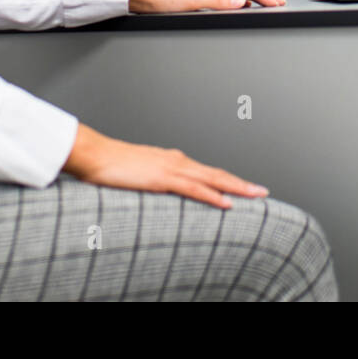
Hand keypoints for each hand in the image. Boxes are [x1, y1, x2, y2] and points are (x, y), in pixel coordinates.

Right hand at [63, 123, 267, 208]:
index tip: (244, 189)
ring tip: (256, 196)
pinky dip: (213, 196)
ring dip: (237, 188)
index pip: (207, 172)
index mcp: (171, 160)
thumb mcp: (137, 175)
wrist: (94, 154)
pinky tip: (227, 203)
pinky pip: (193, 189)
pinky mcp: (162, 178)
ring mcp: (171, 168)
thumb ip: (151, 181)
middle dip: (242, 183)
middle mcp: (176, 161)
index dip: (227, 181)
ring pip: (212, 179)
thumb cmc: (110, 165)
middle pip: (216, 173)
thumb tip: (157, 191)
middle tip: (263, 192)